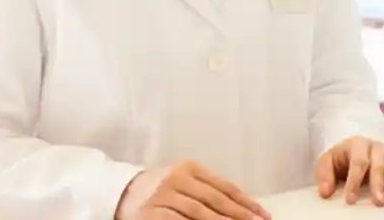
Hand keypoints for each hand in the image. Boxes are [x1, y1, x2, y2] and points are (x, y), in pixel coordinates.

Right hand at [115, 160, 270, 219]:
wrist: (120, 193)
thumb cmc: (161, 191)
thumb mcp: (184, 183)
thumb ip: (208, 191)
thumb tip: (243, 210)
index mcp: (189, 168)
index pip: (224, 186)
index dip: (246, 202)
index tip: (263, 215)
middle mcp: (176, 178)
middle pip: (215, 199)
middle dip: (239, 214)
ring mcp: (162, 196)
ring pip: (199, 212)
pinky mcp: (151, 214)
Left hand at [314, 136, 383, 205]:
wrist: (353, 150)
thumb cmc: (340, 158)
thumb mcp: (326, 162)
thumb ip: (324, 175)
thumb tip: (325, 192)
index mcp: (357, 144)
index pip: (358, 162)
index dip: (355, 181)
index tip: (351, 200)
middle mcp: (375, 148)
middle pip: (378, 165)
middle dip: (378, 185)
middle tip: (378, 202)